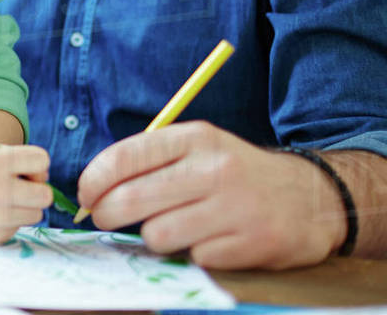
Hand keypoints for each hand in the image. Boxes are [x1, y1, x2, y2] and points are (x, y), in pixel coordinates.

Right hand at [0, 142, 52, 244]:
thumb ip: (9, 156)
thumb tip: (42, 172)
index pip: (41, 160)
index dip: (36, 163)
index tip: (26, 168)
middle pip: (46, 194)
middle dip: (37, 188)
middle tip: (22, 185)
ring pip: (36, 213)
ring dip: (24, 206)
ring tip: (2, 199)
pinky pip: (17, 226)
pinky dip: (8, 219)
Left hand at [77, 121, 345, 268]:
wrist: (311, 198)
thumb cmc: (236, 172)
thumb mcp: (198, 148)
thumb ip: (149, 160)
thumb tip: (93, 189)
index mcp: (194, 139)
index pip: (124, 158)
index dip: (92, 181)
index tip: (84, 196)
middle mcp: (213, 169)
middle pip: (130, 200)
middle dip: (106, 215)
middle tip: (104, 219)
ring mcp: (233, 208)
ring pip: (156, 235)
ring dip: (153, 237)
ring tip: (168, 228)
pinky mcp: (251, 243)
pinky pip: (193, 257)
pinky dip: (191, 253)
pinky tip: (207, 240)